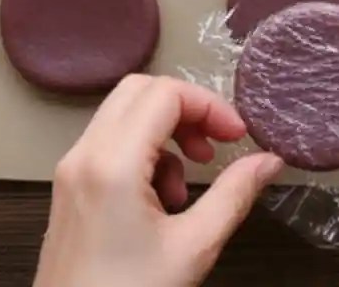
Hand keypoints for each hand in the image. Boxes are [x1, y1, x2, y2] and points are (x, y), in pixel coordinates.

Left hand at [34, 75, 282, 286]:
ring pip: (122, 115)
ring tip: (188, 186)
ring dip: (165, 134)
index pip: (164, 94)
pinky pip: (109, 144)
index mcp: (113, 164)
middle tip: (216, 145)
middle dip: (186, 110)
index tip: (237, 137)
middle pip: (139, 91)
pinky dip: (143, 155)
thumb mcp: (194, 247)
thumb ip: (234, 195)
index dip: (209, 105)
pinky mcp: (69, 188)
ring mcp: (70, 171)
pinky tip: (162, 202)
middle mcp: (83, 156)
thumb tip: (269, 161)